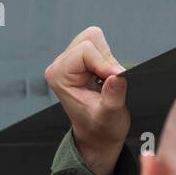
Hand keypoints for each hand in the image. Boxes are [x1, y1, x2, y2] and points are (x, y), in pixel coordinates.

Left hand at [44, 26, 129, 174]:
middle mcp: (60, 65)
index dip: (105, 63)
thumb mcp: (109, 117)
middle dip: (106, 59)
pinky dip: (107, 59)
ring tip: (106, 81)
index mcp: (59, 76)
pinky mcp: (81, 60)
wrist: (98, 136)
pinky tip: (104, 78)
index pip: (85, 50)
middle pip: (90, 38)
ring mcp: (70, 61)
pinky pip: (99, 45)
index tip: (115, 80)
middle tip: (109, 82)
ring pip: (95, 38)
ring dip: (107, 58)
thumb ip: (112, 97)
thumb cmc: (99, 129)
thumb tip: (117, 76)